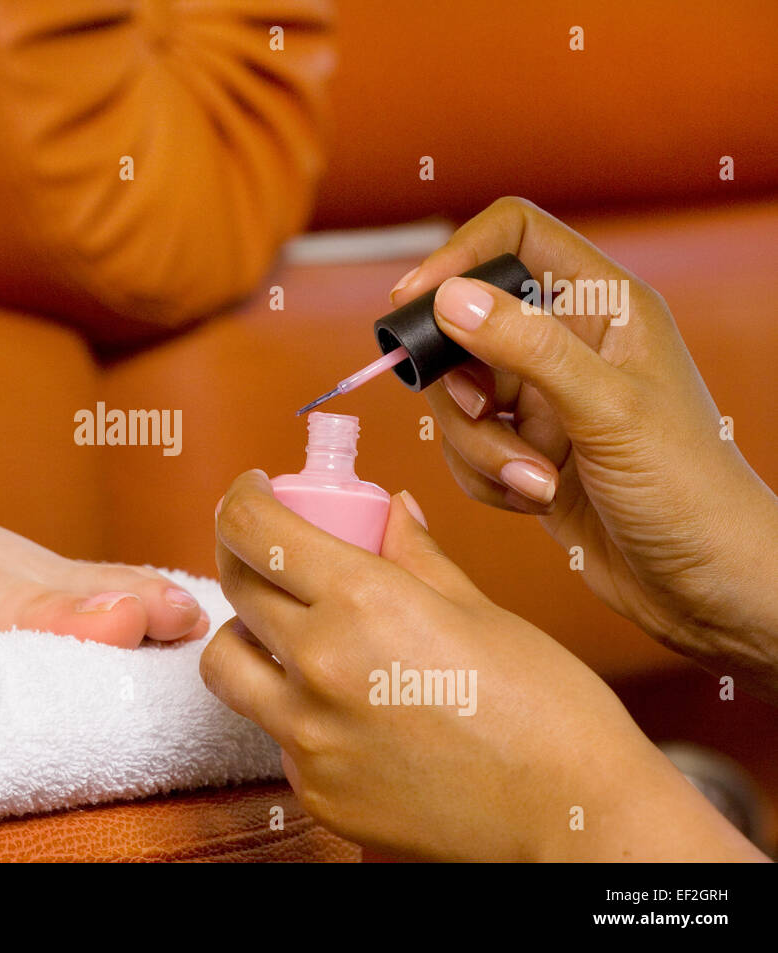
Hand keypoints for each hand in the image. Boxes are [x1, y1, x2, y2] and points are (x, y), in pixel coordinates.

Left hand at [202, 471, 762, 859]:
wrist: (572, 815)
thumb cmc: (547, 709)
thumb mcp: (479, 609)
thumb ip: (415, 555)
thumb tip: (391, 509)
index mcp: (364, 601)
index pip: (255, 530)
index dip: (242, 500)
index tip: (253, 494)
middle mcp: (321, 666)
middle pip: (233, 589)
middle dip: (245, 559)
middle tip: (272, 557)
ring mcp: (311, 736)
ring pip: (228, 667)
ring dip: (247, 639)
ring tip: (291, 637)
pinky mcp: (316, 790)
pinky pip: (275, 734)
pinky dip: (294, 712)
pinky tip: (346, 710)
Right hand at [391, 197, 777, 697]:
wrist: (706, 586)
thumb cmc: (690, 490)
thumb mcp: (607, 410)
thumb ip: (528, 349)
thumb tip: (449, 299)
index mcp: (603, 306)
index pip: (515, 237)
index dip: (460, 256)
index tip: (416, 301)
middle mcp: (569, 344)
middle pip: (465, 326)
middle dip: (462, 384)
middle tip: (484, 415)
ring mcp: (544, 400)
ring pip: (457, 396)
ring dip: (480, 446)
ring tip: (535, 480)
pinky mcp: (526, 451)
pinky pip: (465, 449)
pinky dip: (485, 478)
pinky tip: (534, 498)